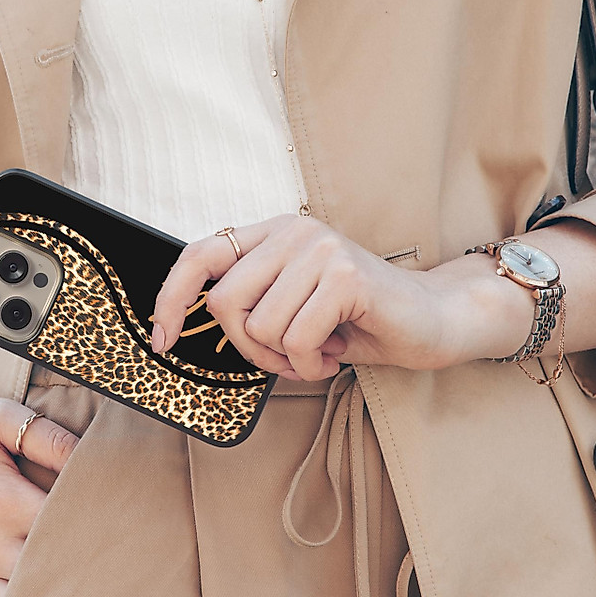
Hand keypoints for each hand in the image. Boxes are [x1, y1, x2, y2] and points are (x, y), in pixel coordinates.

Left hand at [149, 214, 492, 379]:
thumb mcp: (292, 308)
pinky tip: (338, 352)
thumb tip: (185, 327)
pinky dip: (313, 364)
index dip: (173, 297)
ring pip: (261, 328)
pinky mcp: (345, 277)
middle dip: (250, 349)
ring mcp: (320, 249)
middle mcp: (293, 231)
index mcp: (274, 232)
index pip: (201, 255)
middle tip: (288, 358)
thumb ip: (251, 306)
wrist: (432, 320)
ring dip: (288, 359)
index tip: (162, 340)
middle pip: (226, 304)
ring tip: (321, 350)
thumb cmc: (358, 320)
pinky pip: (297, 340)